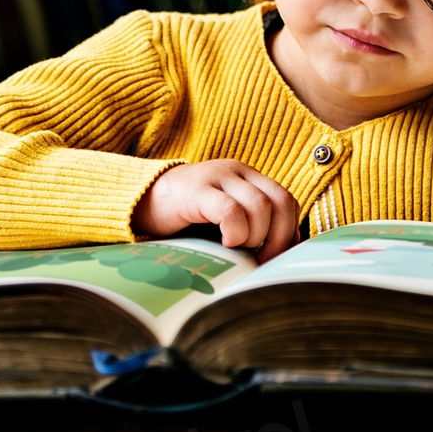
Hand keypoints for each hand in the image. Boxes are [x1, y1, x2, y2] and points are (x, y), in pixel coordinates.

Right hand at [132, 159, 299, 262]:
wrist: (144, 201)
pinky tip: (225, 243)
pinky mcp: (197, 190)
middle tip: (259, 259)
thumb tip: (282, 252)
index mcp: (249, 178)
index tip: (274, 256)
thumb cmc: (188, 219)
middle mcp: (238, 172)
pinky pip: (230, 209)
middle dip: (277, 238)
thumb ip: (252, 226)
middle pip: (279, 202)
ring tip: (236, 248)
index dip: (288, 231)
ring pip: (259, 206)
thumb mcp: (226, 220)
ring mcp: (218, 177)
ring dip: (254, 236)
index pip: (286, 200)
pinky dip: (235, 231)